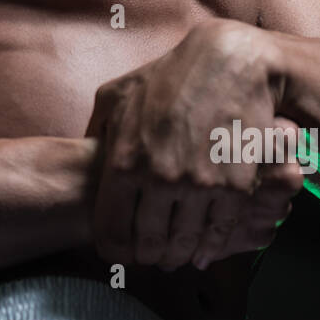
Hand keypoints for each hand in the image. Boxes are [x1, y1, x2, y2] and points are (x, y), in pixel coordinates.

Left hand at [84, 19, 299, 270]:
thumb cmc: (168, 77)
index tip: (122, 251)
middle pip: (150, 245)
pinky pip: (219, 231)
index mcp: (124, 160)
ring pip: (185, 243)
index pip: (113, 232)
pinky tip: (205, 249)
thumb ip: (95, 128)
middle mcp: (159, 177)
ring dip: (179, 255)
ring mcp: (199, 184)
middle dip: (149, 256)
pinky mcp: (235, 185)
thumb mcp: (117, 94)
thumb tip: (84, 152)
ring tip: (177, 255)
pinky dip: (211, 246)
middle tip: (153, 257)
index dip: (117, 249)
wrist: (229, 62)